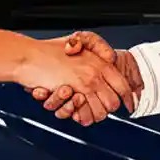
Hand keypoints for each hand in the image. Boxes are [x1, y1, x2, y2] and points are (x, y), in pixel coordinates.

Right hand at [15, 37, 131, 125]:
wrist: (29, 57)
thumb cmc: (48, 50)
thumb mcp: (77, 42)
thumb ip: (95, 48)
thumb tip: (109, 57)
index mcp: (99, 61)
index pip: (122, 84)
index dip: (128, 97)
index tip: (130, 104)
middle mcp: (95, 72)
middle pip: (114, 101)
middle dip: (109, 108)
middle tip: (101, 109)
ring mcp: (85, 82)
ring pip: (102, 110)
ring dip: (95, 114)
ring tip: (87, 112)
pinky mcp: (73, 92)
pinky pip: (86, 113)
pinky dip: (83, 117)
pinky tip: (77, 113)